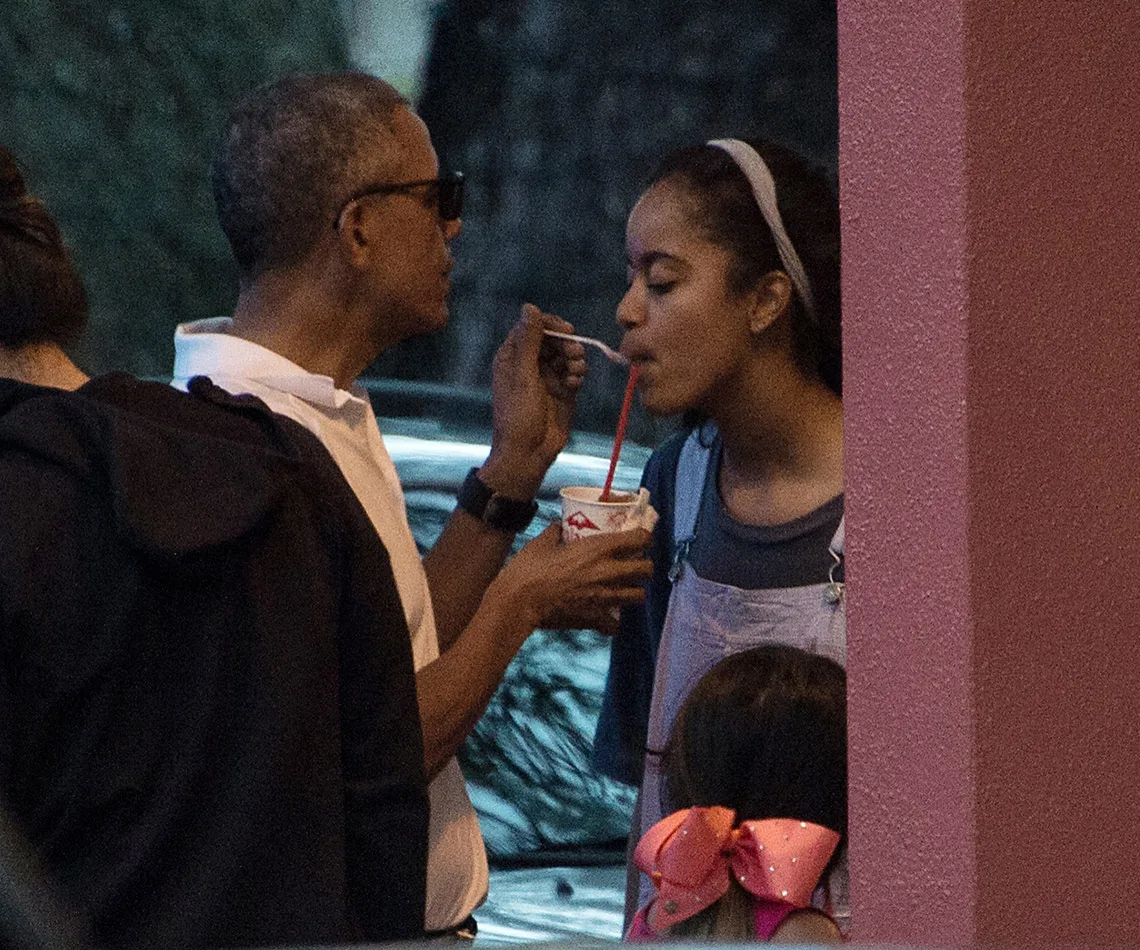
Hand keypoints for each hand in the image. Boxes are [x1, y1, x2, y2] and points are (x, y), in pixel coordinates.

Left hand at [481, 304, 587, 499]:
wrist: (529, 452)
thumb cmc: (518, 415)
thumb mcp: (522, 375)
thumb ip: (528, 341)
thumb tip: (530, 307)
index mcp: (512, 357)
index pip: (532, 327)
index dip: (550, 325)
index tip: (566, 331)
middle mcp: (530, 364)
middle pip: (553, 339)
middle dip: (566, 344)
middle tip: (573, 354)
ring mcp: (547, 378)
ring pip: (566, 355)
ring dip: (574, 359)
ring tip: (576, 371)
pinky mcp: (563, 391)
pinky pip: (574, 372)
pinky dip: (578, 374)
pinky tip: (575, 384)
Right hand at [490, 524, 652, 633]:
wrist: (518, 603)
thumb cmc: (528, 570)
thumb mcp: (542, 542)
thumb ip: (556, 531)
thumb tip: (559, 524)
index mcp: (598, 548)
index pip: (640, 539)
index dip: (644, 538)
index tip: (640, 539)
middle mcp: (608, 571)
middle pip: (647, 569)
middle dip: (644, 566)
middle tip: (634, 565)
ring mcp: (604, 597)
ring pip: (639, 596)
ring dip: (633, 592)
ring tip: (623, 589)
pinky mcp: (595, 618)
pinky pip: (615, 625)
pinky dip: (612, 622)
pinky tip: (604, 617)